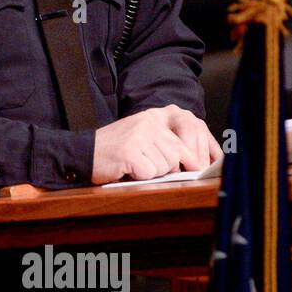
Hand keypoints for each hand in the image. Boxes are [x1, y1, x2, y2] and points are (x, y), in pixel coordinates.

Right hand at [91, 105, 221, 183]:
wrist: (83, 153)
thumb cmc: (118, 151)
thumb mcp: (148, 138)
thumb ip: (173, 145)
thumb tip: (203, 164)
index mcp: (158, 114)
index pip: (194, 129)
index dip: (204, 152)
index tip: (208, 166)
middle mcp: (151, 120)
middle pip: (182, 152)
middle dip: (176, 168)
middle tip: (160, 171)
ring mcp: (139, 134)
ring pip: (167, 165)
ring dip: (154, 173)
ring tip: (137, 167)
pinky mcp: (130, 150)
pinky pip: (151, 172)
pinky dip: (141, 177)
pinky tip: (129, 170)